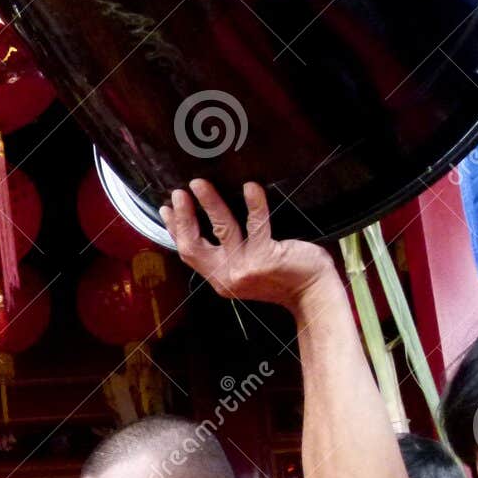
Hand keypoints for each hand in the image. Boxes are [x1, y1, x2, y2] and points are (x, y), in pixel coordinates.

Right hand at [162, 180, 337, 310]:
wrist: (311, 292)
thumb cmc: (283, 276)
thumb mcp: (246, 270)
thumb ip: (228, 255)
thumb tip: (211, 226)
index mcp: (219, 278)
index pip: (189, 253)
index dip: (175, 231)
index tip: (166, 209)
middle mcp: (227, 276)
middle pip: (195, 245)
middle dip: (184, 218)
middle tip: (179, 193)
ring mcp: (245, 268)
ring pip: (223, 230)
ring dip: (210, 204)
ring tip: (200, 184)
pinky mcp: (266, 258)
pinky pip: (258, 225)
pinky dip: (254, 204)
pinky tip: (250, 187)